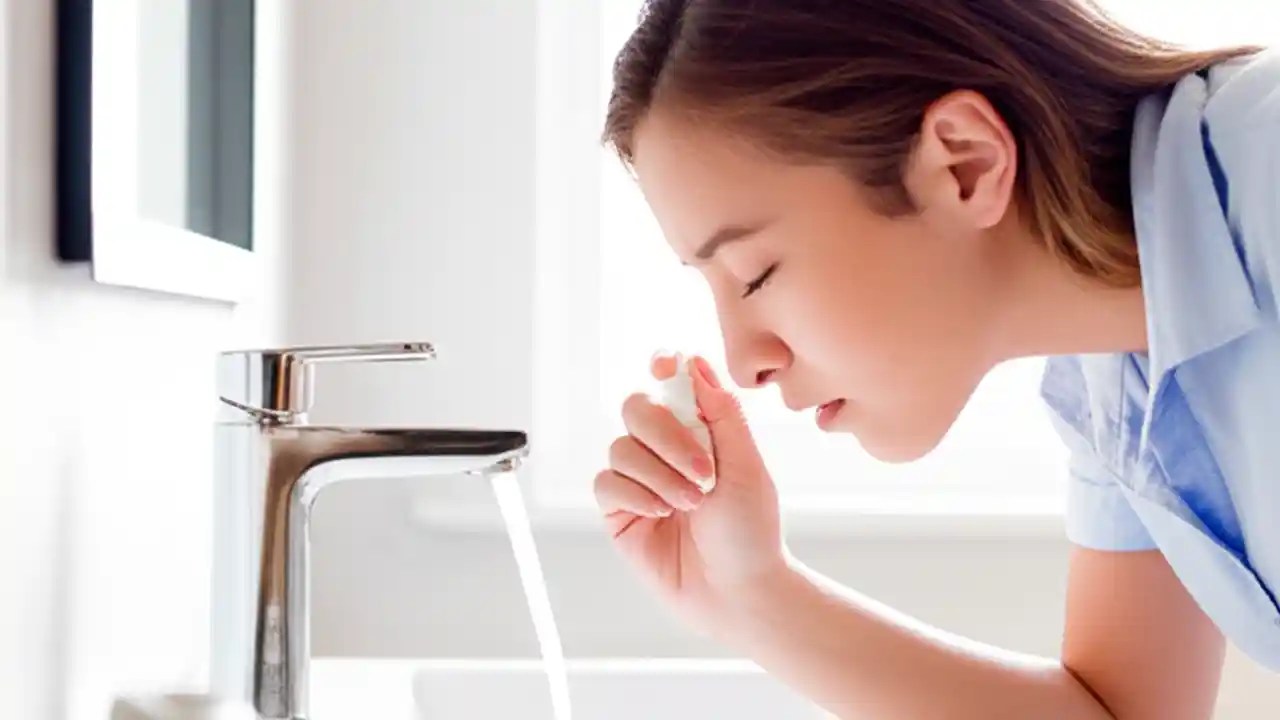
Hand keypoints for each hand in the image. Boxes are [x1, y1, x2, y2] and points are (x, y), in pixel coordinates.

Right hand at [594, 352, 786, 634]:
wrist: (737, 590)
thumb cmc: (751, 532)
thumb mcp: (747, 465)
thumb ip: (722, 413)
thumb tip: (696, 363)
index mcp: (699, 430)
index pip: (669, 384)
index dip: (663, 367)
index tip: (665, 366)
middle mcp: (663, 449)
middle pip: (636, 407)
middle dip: (667, 435)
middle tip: (703, 471)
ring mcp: (639, 478)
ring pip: (622, 447)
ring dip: (660, 474)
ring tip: (691, 504)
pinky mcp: (618, 511)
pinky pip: (607, 483)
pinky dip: (636, 494)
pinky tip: (661, 513)